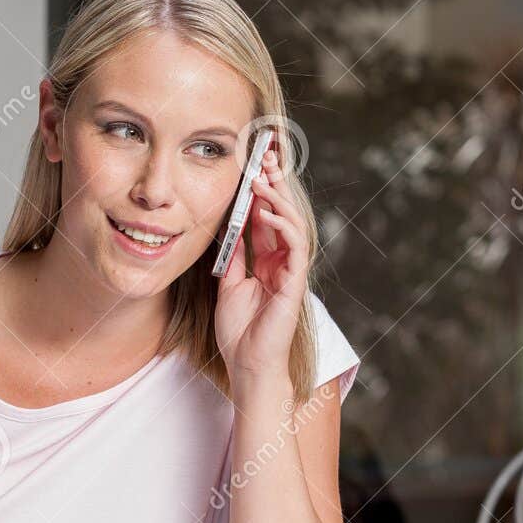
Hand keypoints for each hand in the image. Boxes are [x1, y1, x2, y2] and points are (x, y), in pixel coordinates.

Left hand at [214, 137, 310, 386]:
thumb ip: (232, 257)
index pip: (265, 217)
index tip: (251, 165)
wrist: (248, 366)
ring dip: (277, 198)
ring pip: (291, 224)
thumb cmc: (239, 333)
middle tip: (265, 155)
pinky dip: (282, 227)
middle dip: (275, 184)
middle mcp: (281, 261)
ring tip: (262, 178)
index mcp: (266, 261)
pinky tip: (267, 212)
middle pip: (281, 213)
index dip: (260, 191)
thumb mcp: (228, 285)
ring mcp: (291, 270)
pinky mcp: (295, 282)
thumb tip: (228, 228)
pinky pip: (294, 247)